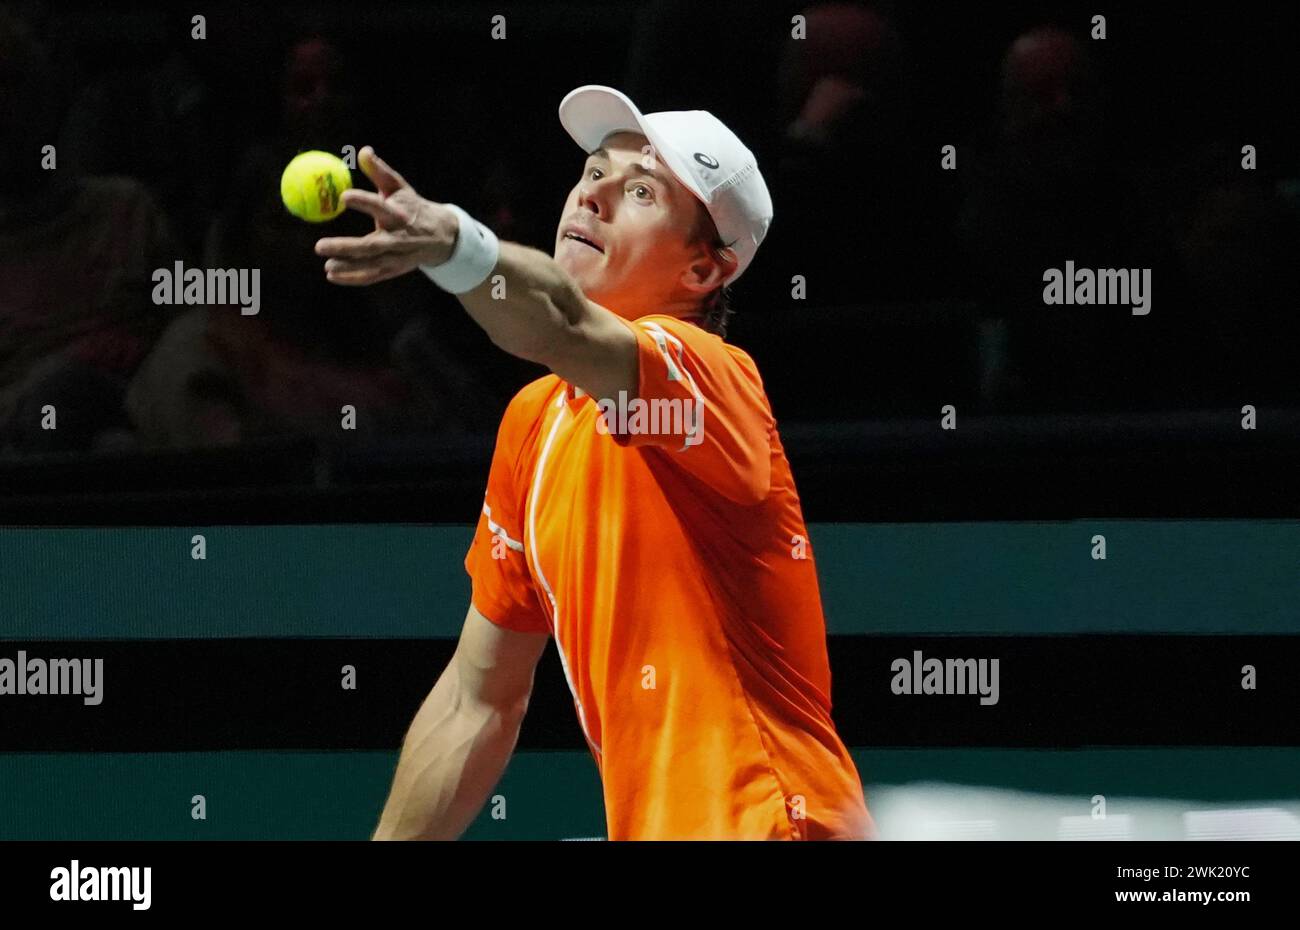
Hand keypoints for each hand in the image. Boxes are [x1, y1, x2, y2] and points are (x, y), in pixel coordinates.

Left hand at [315, 146, 456, 285]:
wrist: (441, 236)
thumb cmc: (412, 207)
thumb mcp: (399, 187)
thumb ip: (379, 171)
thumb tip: (363, 151)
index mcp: (398, 213)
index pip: (380, 207)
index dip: (363, 202)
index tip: (343, 196)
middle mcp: (398, 238)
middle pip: (371, 245)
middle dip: (346, 247)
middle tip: (319, 245)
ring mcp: (397, 256)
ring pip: (371, 264)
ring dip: (348, 267)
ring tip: (326, 265)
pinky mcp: (394, 269)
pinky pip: (372, 275)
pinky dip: (353, 278)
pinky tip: (332, 275)